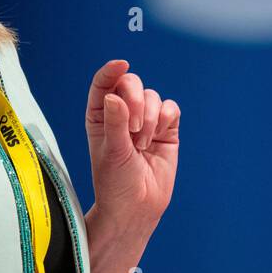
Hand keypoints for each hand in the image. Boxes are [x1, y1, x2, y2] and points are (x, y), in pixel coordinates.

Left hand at [84, 60, 178, 234]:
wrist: (137, 208)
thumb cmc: (115, 184)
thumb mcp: (111, 152)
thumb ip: (115, 123)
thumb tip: (115, 96)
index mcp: (100, 115)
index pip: (104, 83)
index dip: (111, 70)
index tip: (121, 64)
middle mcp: (122, 113)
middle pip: (131, 83)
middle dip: (136, 100)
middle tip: (134, 128)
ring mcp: (146, 120)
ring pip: (153, 96)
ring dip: (151, 119)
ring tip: (142, 144)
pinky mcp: (166, 129)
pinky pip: (171, 108)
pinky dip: (166, 120)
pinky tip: (157, 139)